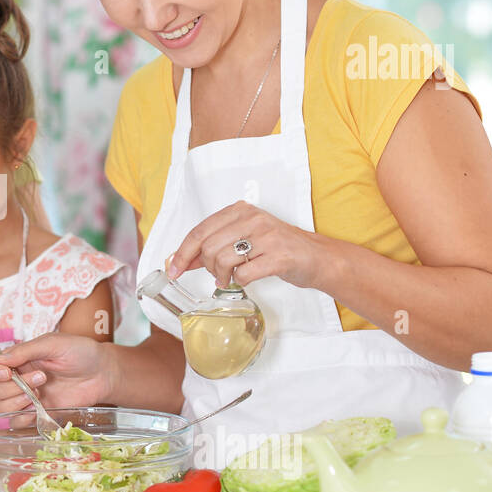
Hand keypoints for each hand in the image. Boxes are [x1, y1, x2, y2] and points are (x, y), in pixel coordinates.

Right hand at [0, 332, 114, 414]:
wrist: (103, 374)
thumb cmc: (81, 352)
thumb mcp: (54, 343)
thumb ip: (26, 350)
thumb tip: (0, 359)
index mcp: (18, 359)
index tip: (7, 372)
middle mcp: (17, 379)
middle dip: (13, 386)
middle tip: (41, 378)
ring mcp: (26, 398)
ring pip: (0, 407)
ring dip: (15, 402)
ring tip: (40, 393)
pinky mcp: (37, 413)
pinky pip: (15, 422)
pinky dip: (20, 418)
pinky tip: (35, 410)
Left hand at [165, 201, 328, 289]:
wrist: (317, 257)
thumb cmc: (277, 248)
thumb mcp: (243, 240)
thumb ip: (213, 247)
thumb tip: (182, 258)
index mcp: (240, 210)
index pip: (200, 230)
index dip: (182, 252)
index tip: (173, 269)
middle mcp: (253, 219)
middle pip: (208, 246)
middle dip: (207, 267)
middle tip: (217, 275)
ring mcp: (267, 236)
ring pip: (223, 259)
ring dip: (222, 276)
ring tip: (230, 279)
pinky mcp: (279, 256)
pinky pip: (244, 274)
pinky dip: (239, 282)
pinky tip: (245, 279)